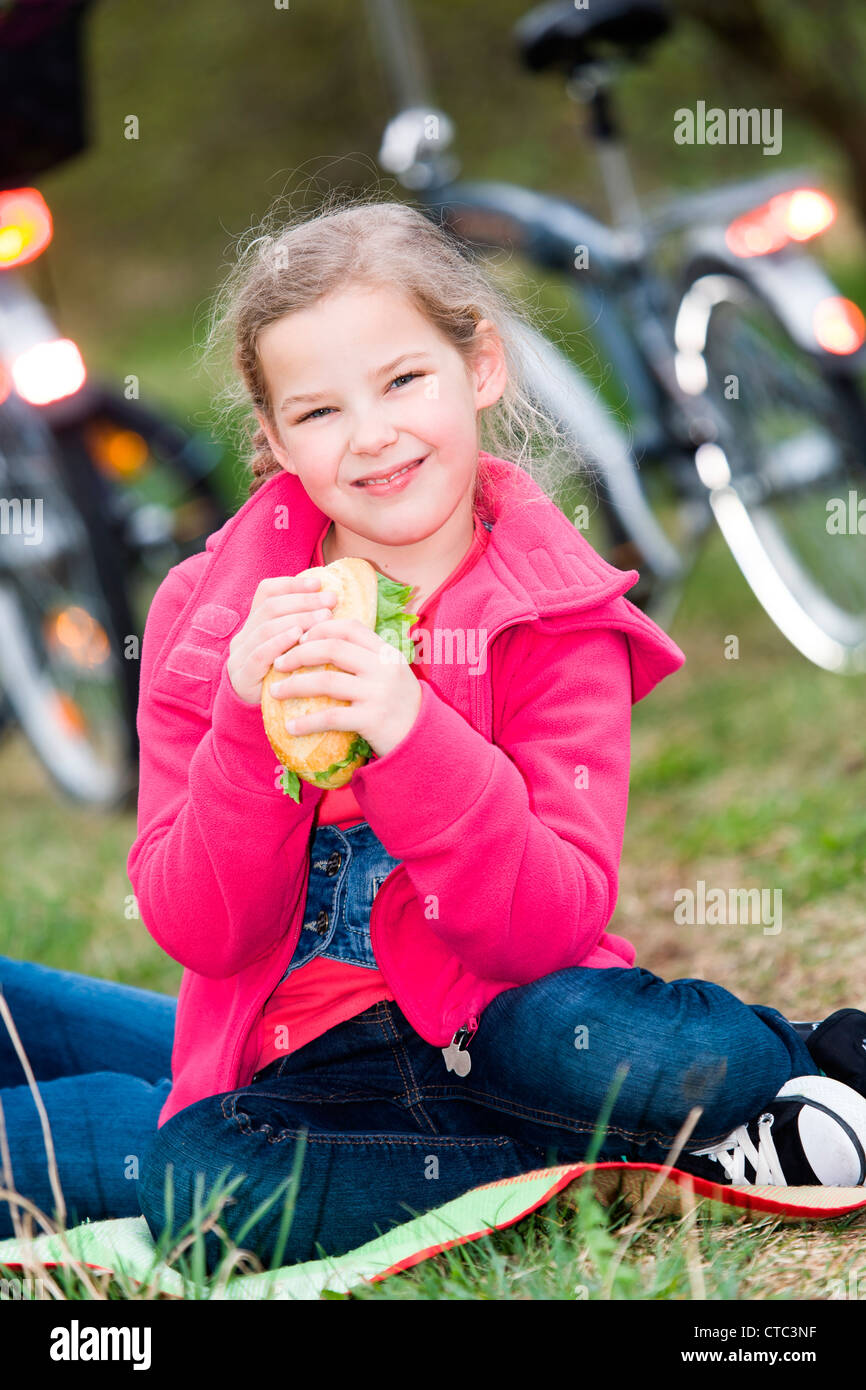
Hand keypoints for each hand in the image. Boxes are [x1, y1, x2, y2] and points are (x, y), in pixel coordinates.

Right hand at [226, 574, 338, 706]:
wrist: (261, 717)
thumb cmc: (285, 679)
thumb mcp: (292, 650)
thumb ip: (303, 627)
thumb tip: (333, 602)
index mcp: (254, 624)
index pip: (267, 592)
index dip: (292, 584)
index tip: (319, 583)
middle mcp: (244, 635)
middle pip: (270, 607)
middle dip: (303, 600)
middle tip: (331, 600)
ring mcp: (240, 655)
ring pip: (266, 627)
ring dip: (298, 618)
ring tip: (324, 617)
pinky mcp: (243, 675)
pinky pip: (260, 653)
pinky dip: (280, 641)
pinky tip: (299, 636)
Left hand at [267, 617, 422, 758]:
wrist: (422, 741)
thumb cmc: (398, 705)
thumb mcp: (390, 673)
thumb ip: (365, 657)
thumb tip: (322, 642)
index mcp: (386, 652)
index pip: (349, 627)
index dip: (319, 628)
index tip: (298, 638)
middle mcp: (383, 668)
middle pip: (332, 648)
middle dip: (298, 653)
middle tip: (278, 663)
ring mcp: (378, 693)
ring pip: (326, 680)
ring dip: (294, 685)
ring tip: (274, 691)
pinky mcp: (372, 720)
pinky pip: (331, 716)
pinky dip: (306, 722)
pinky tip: (290, 727)